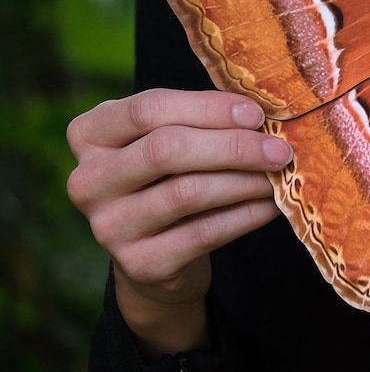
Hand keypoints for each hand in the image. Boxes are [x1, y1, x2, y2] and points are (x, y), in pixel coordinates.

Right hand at [67, 89, 292, 355]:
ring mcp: (109, 226)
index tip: (256, 114)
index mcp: (89, 134)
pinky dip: (245, 216)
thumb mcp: (167, 140)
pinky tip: (270, 206)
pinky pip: (205, 233)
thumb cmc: (166, 179)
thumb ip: (198, 121)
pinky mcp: (140, 263)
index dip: (208, 108)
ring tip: (278, 176)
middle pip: (166, 150)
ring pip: (188, 193)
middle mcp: (88, 180)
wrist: (157, 255)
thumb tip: (260, 112)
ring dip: (244, 181)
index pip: (148, 109)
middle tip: (279, 149)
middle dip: (233, 147)